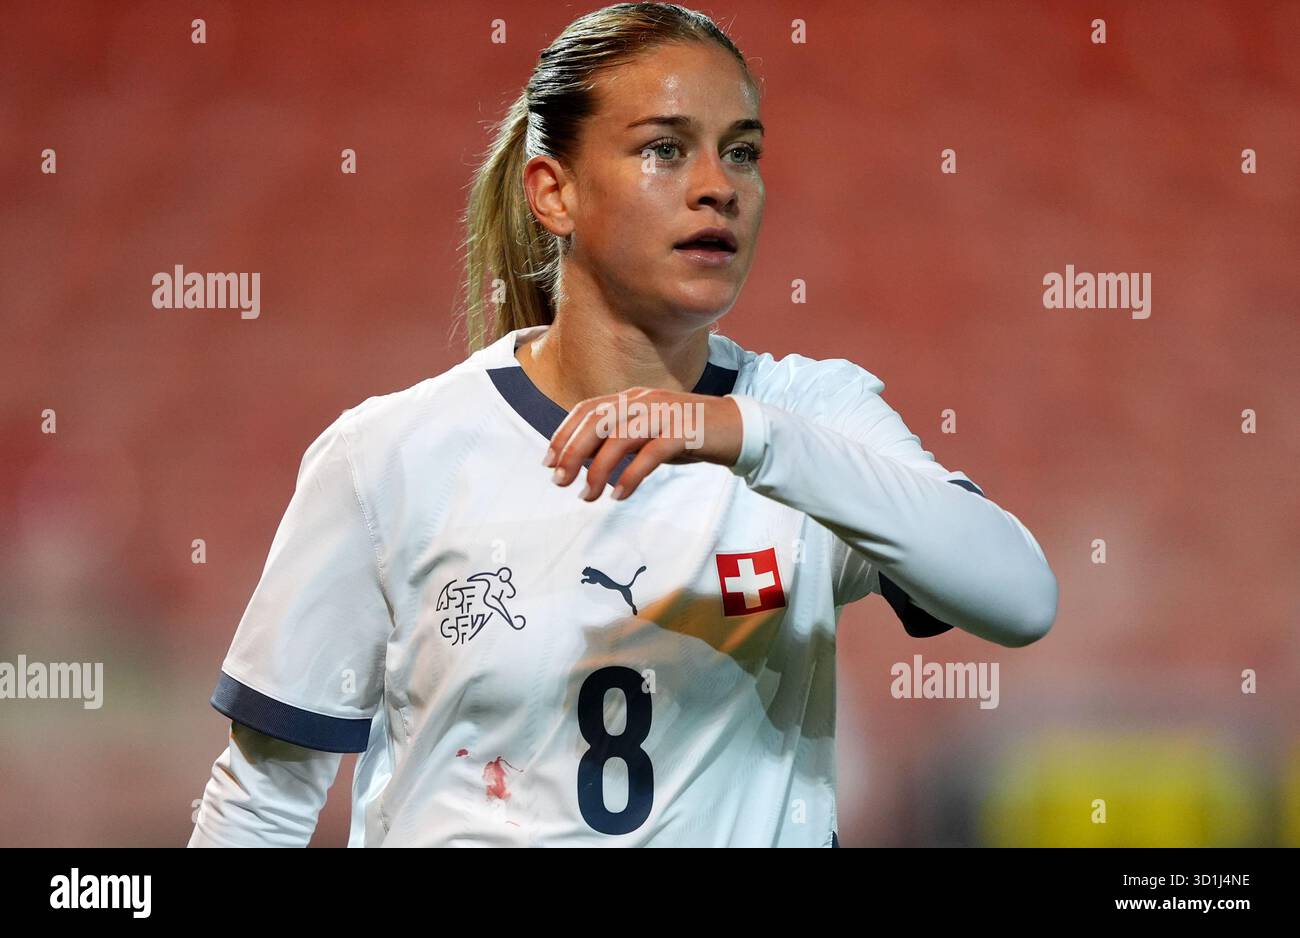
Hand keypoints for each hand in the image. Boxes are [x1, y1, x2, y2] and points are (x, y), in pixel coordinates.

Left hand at [543, 389, 742, 500]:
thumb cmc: (687, 434)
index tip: (548, 462)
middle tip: (560, 481)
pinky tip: (619, 495)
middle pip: (597, 422)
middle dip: (573, 452)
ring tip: (587, 495)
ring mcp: (664, 414)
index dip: (563, 434)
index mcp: (632, 396)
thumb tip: (586, 461)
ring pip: (619, 439)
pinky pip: (649, 455)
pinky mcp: (683, 432)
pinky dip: (630, 476)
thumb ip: (620, 439)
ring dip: (597, 470)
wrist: (736, 429)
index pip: (588, 410)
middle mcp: (644, 399)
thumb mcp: (648, 432)